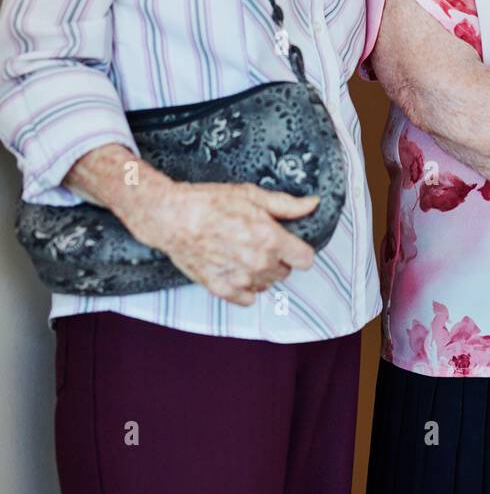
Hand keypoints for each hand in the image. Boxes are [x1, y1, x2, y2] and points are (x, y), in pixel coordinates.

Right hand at [127, 180, 318, 305]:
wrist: (172, 218)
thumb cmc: (210, 202)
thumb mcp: (251, 195)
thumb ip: (286, 205)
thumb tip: (313, 204)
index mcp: (270, 239)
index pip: (305, 260)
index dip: (299, 250)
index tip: (290, 243)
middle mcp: (258, 263)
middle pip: (285, 271)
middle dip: (278, 257)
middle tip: (259, 241)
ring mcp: (240, 280)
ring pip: (267, 284)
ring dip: (261, 272)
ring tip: (242, 251)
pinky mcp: (222, 290)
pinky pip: (247, 298)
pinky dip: (245, 286)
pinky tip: (234, 267)